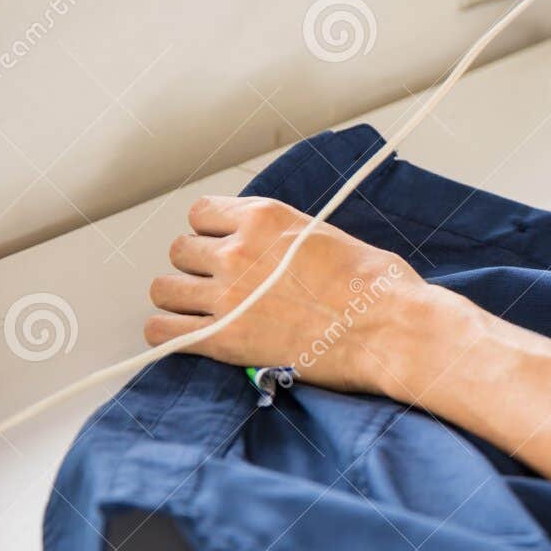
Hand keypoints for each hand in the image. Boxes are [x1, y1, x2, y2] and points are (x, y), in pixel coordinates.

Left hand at [145, 196, 429, 394]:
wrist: (389, 329)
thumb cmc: (377, 286)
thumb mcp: (331, 237)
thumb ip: (288, 239)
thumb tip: (280, 252)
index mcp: (266, 218)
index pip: (202, 213)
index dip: (213, 232)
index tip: (226, 247)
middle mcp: (238, 250)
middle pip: (181, 250)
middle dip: (198, 266)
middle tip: (223, 284)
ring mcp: (226, 294)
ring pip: (165, 289)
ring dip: (181, 299)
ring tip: (204, 311)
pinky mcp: (223, 338)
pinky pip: (162, 331)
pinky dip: (169, 333)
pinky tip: (189, 336)